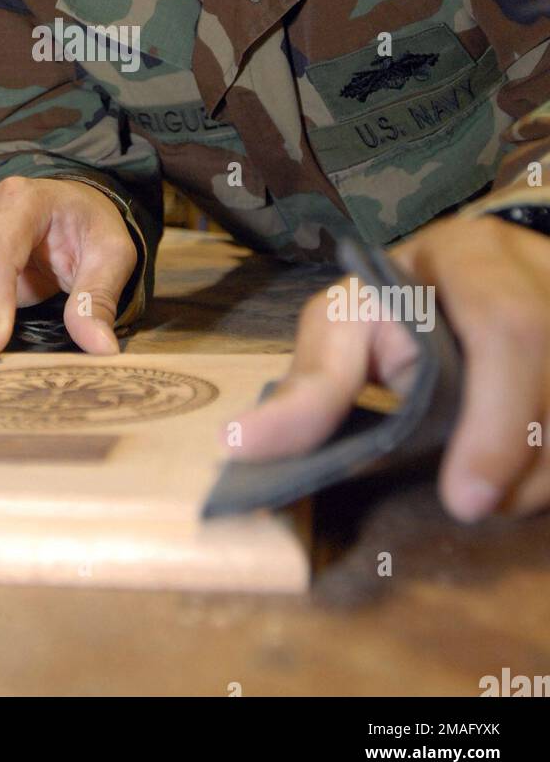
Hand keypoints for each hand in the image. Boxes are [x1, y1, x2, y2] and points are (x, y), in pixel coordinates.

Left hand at [224, 215, 549, 520]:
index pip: (510, 328)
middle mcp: (543, 271)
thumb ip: (311, 381)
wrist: (471, 276)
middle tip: (476, 506)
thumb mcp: (346, 322)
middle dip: (525, 453)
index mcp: (473, 255)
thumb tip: (242, 444)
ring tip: (498, 493)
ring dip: (548, 472)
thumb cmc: (397, 303)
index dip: (500, 421)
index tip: (467, 499)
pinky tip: (531, 475)